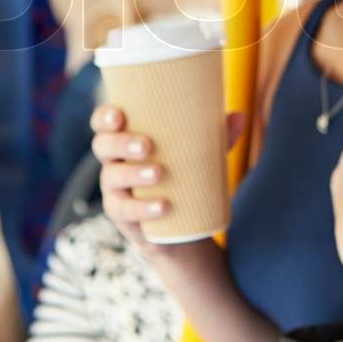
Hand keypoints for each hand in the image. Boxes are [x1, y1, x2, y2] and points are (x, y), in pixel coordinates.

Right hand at [89, 106, 244, 278]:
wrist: (178, 227)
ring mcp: (113, 189)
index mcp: (125, 138)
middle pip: (103, 146)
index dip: (104, 117)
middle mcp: (113, 161)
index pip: (103, 123)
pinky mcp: (122, 214)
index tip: (118, 115)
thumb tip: (239, 116)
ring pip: (112, 177)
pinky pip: (125, 210)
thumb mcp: (198, 155)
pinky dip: (143, 207)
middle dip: (122, 143)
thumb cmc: (182, 175)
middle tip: (147, 145)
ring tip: (159, 173)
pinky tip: (163, 206)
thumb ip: (216, 136)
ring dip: (133, 173)